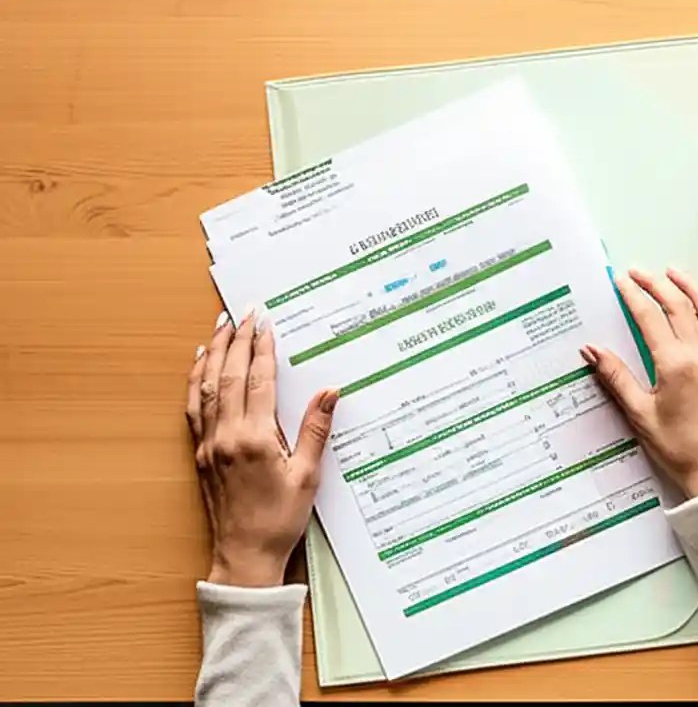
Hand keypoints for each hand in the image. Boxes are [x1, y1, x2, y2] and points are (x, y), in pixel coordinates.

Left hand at [185, 310, 338, 587]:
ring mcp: (208, 444)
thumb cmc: (281, 520)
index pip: (258, 381)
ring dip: (214, 353)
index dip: (262, 349)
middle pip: (228, 376)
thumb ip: (316, 429)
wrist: (245, 556)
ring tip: (222, 327)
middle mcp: (226, 436)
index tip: (266, 323)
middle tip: (245, 313)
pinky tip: (201, 364)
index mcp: (255, 439)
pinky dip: (196, 381)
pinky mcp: (200, 454)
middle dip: (237, 340)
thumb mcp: (309, 475)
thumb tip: (330, 392)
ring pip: (206, 387)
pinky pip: (194, 408)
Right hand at [582, 268, 697, 497]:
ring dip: (690, 288)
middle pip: (679, 305)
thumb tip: (592, 350)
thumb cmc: (679, 449)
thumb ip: (616, 377)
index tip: (621, 281)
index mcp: (676, 365)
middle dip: (657, 284)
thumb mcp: (639, 413)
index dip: (633, 295)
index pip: (651, 317)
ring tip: (673, 274)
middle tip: (638, 272)